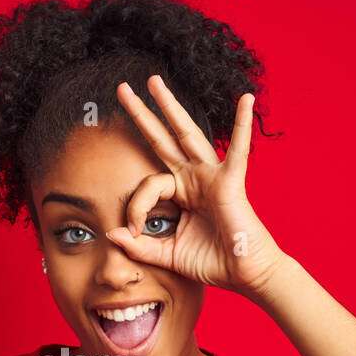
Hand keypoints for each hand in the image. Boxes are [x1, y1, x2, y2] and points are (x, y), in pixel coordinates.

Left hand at [105, 75, 287, 298]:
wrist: (245, 274)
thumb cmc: (213, 263)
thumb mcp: (167, 254)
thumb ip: (139, 246)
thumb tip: (111, 234)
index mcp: (181, 194)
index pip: (148, 184)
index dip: (136, 206)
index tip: (133, 230)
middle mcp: (194, 178)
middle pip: (163, 139)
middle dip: (143, 115)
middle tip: (122, 90)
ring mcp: (212, 176)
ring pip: (187, 133)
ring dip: (170, 106)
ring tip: (152, 81)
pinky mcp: (231, 181)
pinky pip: (238, 149)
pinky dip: (242, 125)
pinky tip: (245, 99)